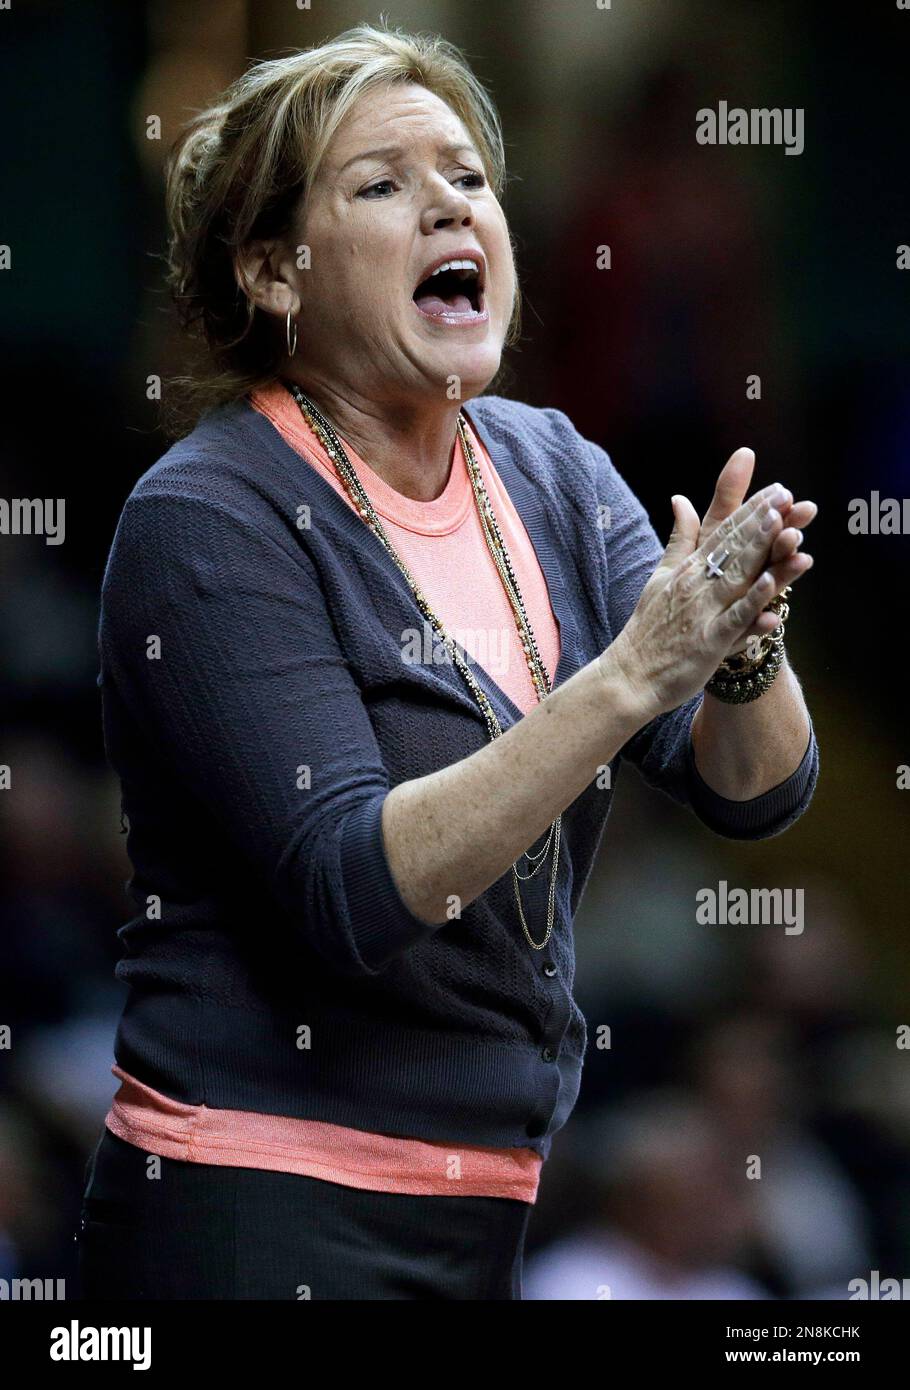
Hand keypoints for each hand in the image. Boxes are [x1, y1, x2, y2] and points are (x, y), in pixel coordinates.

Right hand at [601, 482, 813, 719]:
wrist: (629, 677)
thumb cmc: (647, 631)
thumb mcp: (661, 575)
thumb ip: (679, 539)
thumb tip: (681, 498)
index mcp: (688, 569)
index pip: (724, 532)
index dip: (751, 510)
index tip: (777, 489)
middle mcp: (696, 585)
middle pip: (734, 547)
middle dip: (761, 520)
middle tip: (786, 495)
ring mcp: (702, 612)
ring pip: (737, 576)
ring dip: (761, 551)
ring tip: (783, 526)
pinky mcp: (708, 641)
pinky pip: (734, 619)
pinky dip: (753, 602)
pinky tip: (772, 586)